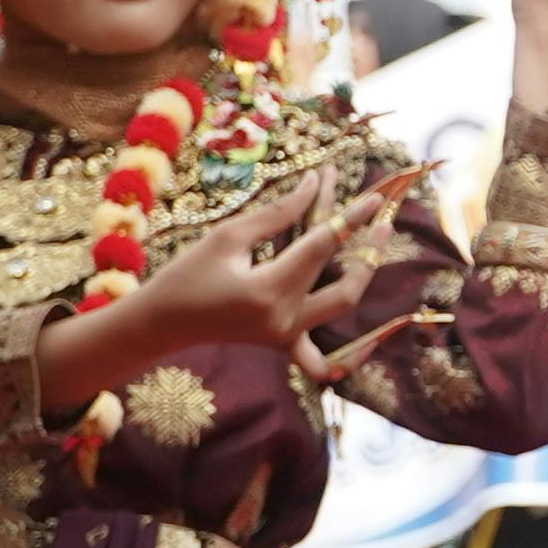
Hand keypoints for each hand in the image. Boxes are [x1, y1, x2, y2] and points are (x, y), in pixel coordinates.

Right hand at [39, 178, 370, 408]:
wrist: (163, 321)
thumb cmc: (187, 274)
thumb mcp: (228, 236)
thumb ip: (278, 213)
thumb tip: (314, 184)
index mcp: (268, 289)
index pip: (322, 246)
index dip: (350, 218)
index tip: (374, 197)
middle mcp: (283, 319)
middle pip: (345, 285)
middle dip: (368, 249)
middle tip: (383, 219)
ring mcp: (286, 337)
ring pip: (341, 312)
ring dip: (361, 280)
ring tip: (375, 249)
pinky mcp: (283, 345)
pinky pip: (324, 364)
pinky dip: (349, 357)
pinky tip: (374, 339)